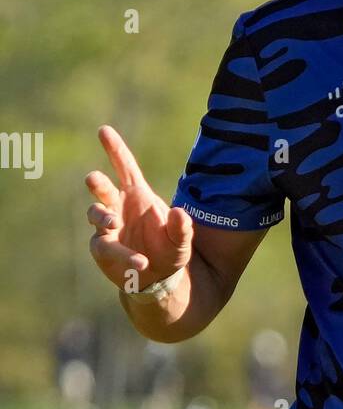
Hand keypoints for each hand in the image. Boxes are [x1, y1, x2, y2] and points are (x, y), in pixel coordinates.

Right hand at [85, 125, 192, 292]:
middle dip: (97, 183)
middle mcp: (118, 207)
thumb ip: (182, 227)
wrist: (159, 278)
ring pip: (96, 214)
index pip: (124, 167)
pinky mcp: (103, 248)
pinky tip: (140, 262)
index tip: (104, 130)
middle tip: (95, 180)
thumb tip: (180, 213)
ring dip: (103, 217)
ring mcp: (108, 227)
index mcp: (137, 196)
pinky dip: (123, 254)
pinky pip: (107, 247)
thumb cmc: (170, 250)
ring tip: (112, 223)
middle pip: (102, 188)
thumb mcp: (182, 239)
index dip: (114, 149)